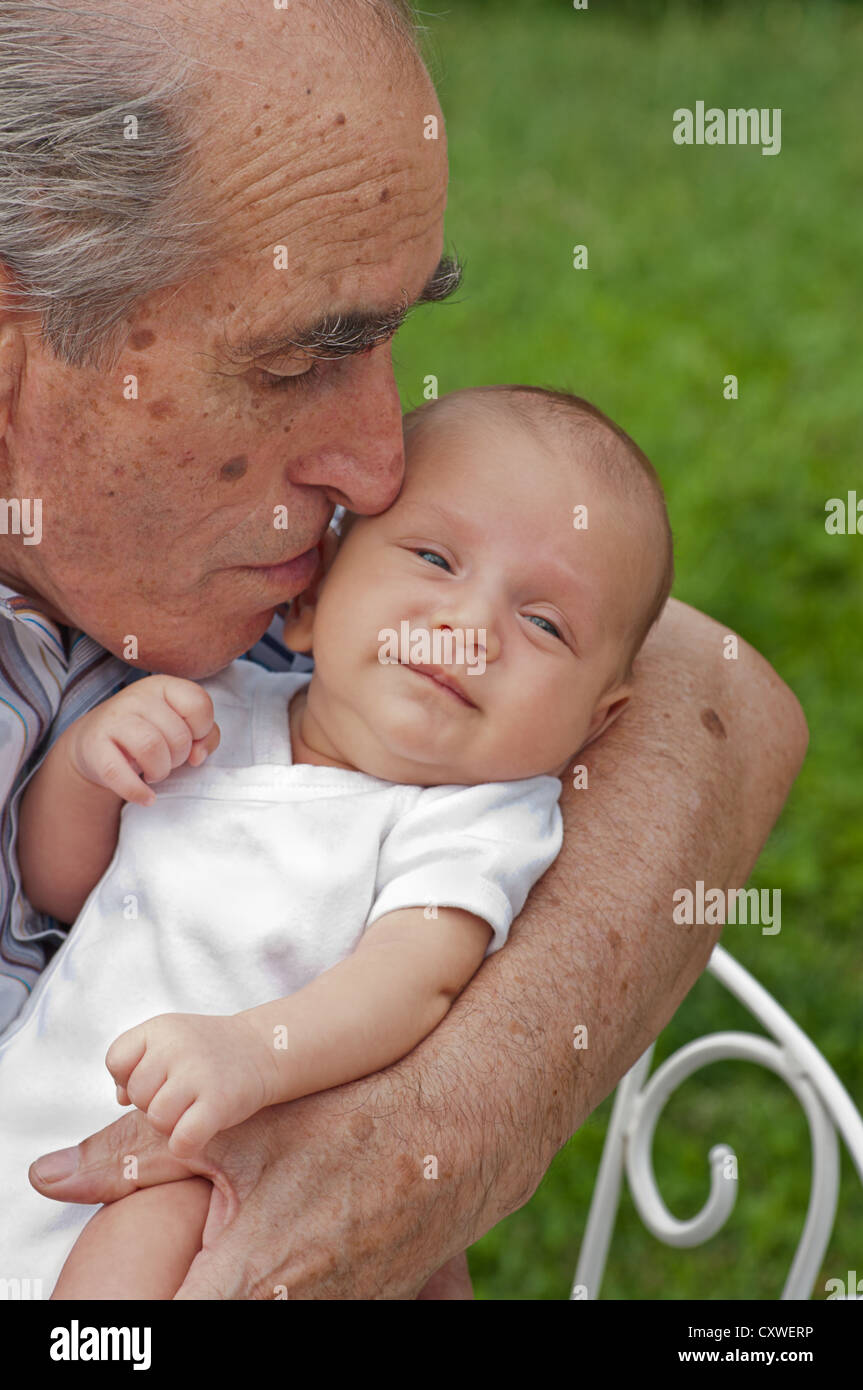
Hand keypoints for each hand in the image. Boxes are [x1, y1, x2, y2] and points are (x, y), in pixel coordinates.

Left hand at [28, 1071, 488, 1298]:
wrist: (455, 1128)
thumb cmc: (344, 1122)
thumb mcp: (234, 1130)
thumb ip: (136, 1153)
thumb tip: (53, 1173)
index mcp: (248, 1282)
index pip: (166, 1330)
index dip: (141, 1316)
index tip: (134, 1297)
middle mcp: (294, 1315)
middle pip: (216, 1324)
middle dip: (195, 1293)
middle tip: (204, 1254)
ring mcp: (338, 1316)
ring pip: (269, 1320)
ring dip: (244, 1289)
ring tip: (254, 1242)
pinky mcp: (369, 1310)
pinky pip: (315, 1310)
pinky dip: (293, 1289)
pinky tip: (302, 1244)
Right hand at [65, 674, 220, 805]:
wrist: (93, 743)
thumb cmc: (147, 734)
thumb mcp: (180, 726)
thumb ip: (206, 735)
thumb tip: (198, 756)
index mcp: (163, 686)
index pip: (199, 704)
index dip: (202, 730)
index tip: (190, 741)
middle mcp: (137, 697)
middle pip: (179, 735)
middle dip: (180, 758)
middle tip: (166, 760)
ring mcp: (113, 719)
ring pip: (152, 748)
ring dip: (160, 771)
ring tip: (153, 773)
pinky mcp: (94, 746)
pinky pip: (118, 773)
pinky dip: (137, 791)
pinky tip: (145, 797)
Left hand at [105, 1012, 280, 1157]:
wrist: (266, 1050)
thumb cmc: (209, 1052)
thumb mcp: (169, 1040)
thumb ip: (136, 1063)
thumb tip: (121, 1098)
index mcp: (160, 1028)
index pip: (116, 1061)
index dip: (130, 1077)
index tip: (157, 1078)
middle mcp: (177, 1046)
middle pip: (137, 1094)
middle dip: (154, 1101)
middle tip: (182, 1093)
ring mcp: (199, 1073)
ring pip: (156, 1120)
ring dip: (172, 1123)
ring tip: (193, 1108)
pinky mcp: (220, 1102)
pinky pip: (181, 1141)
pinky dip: (186, 1144)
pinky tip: (200, 1131)